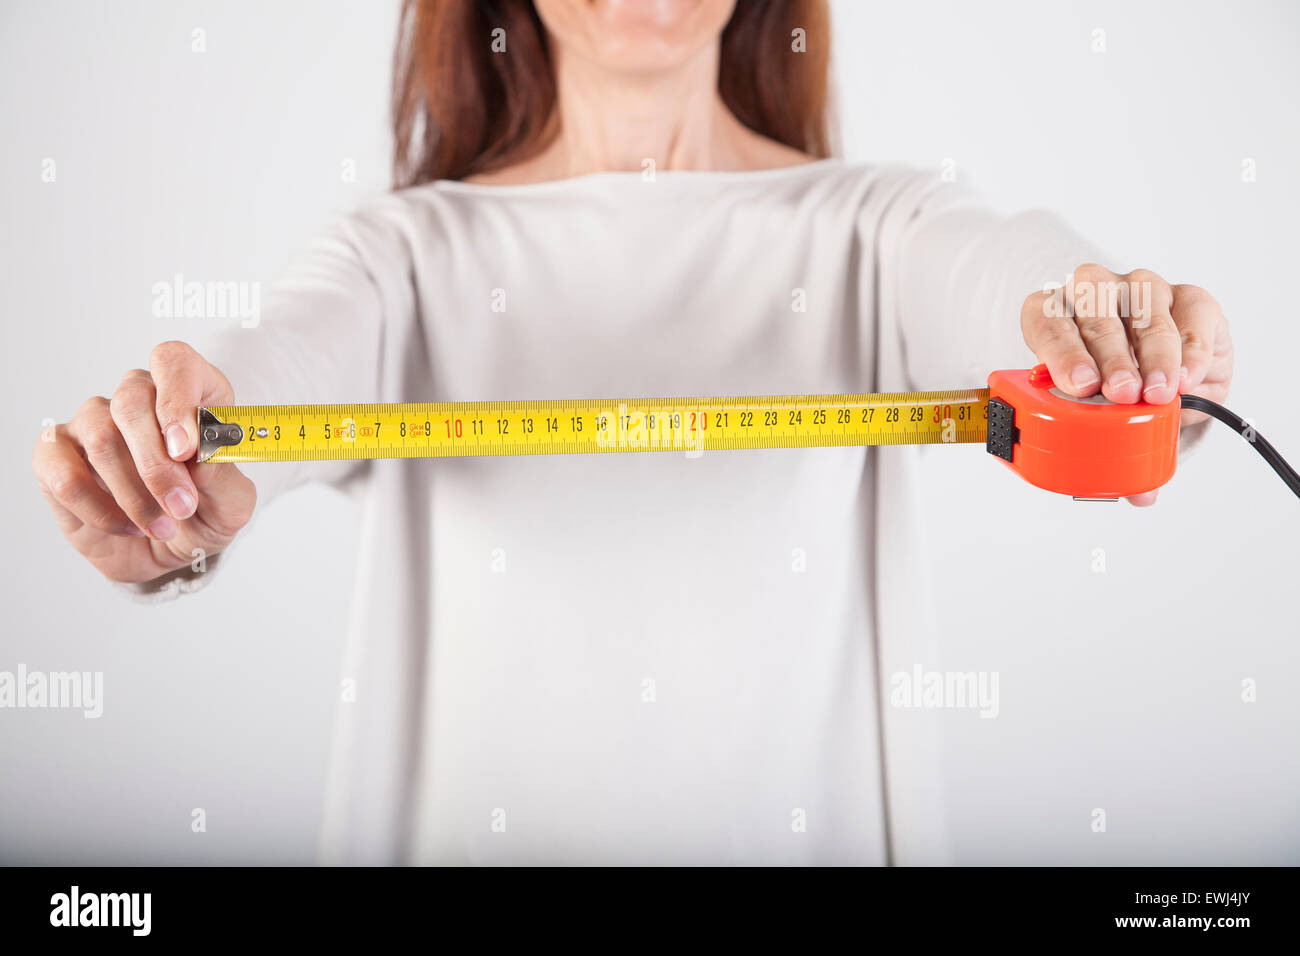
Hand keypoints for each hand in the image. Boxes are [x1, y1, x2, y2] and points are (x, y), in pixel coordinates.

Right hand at [33, 341, 255, 582]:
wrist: (169, 552)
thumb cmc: (202, 514)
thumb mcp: (231, 504)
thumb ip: (222, 477)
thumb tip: (198, 458)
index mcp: (189, 392)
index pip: (173, 362)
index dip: (177, 398)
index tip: (185, 448)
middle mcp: (137, 398)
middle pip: (131, 399)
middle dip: (157, 462)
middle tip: (181, 505)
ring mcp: (92, 423)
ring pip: (100, 436)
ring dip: (135, 493)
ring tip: (164, 527)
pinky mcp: (56, 456)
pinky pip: (64, 474)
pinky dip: (100, 510)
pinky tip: (128, 526)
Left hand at [1021, 264, 1233, 505]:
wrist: (1155, 366)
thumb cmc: (1111, 386)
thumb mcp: (1098, 415)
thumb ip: (1108, 446)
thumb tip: (1139, 493)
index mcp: (1053, 315)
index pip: (1044, 321)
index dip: (1059, 351)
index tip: (1078, 386)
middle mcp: (1093, 294)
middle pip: (1094, 312)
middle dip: (1109, 356)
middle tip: (1120, 395)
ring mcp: (1140, 289)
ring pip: (1144, 309)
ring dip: (1152, 355)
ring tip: (1157, 395)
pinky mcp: (1188, 297)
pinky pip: (1192, 313)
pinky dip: (1191, 348)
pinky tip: (1188, 377)